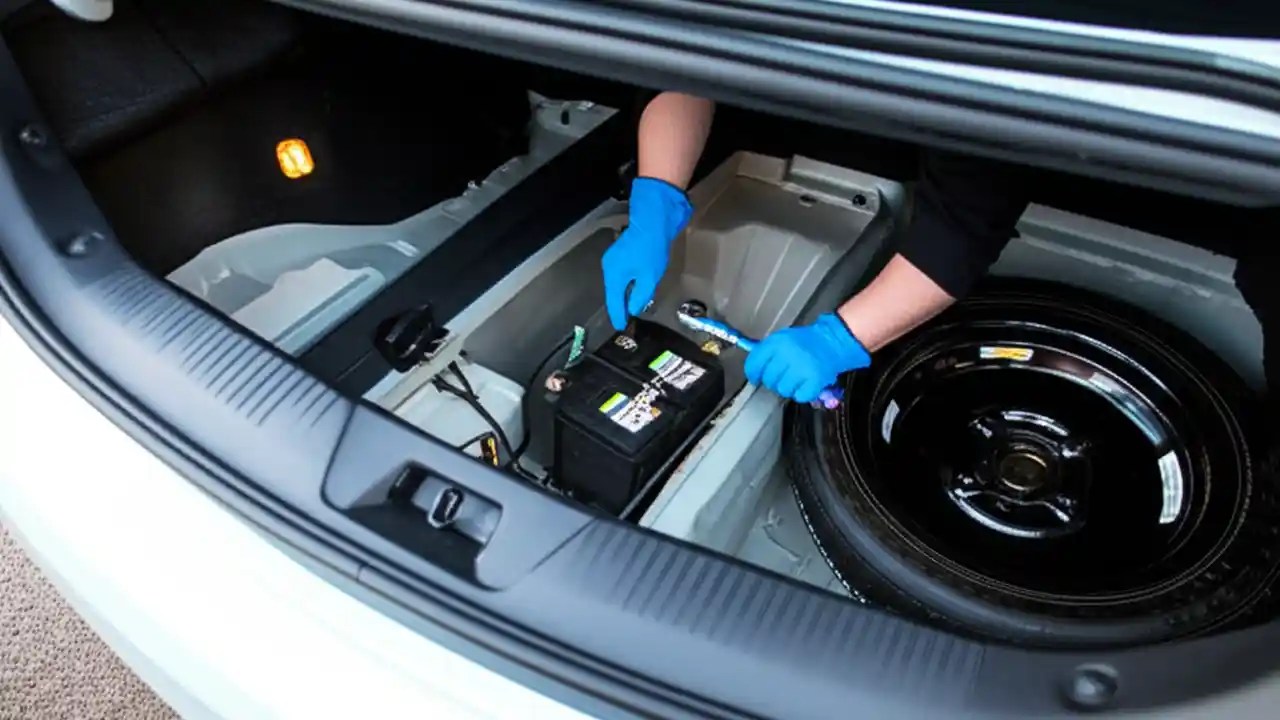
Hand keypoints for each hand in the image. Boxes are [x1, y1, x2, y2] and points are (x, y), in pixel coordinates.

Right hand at [602, 177, 692, 329]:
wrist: (651, 221)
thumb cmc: (651, 250)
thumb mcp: (649, 277)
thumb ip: (640, 296)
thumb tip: (633, 308)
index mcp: (614, 277)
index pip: (614, 302)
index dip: (618, 315)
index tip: (621, 326)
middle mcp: (608, 269)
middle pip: (613, 293)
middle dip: (619, 306)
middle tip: (625, 319)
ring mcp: (611, 260)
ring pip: (616, 284)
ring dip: (622, 295)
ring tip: (628, 307)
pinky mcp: (618, 254)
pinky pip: (618, 275)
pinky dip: (624, 285)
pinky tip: (631, 288)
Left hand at [744, 313, 870, 402]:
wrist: (832, 343)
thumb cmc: (806, 342)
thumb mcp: (783, 339)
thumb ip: (766, 352)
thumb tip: (753, 370)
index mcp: (778, 342)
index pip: (754, 364)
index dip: (753, 373)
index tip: (755, 377)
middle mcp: (788, 355)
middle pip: (768, 379)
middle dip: (773, 380)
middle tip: (783, 374)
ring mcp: (801, 369)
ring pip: (782, 390)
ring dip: (788, 387)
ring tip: (796, 378)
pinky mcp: (814, 381)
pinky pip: (798, 396)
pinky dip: (802, 393)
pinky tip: (805, 383)